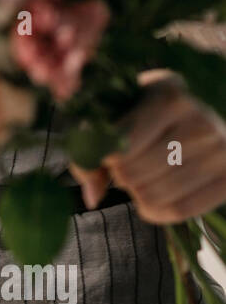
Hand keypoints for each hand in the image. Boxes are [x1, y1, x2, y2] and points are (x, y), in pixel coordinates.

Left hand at [71, 75, 225, 223]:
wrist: (207, 115)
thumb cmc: (147, 116)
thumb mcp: (117, 117)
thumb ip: (90, 152)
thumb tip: (94, 197)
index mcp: (168, 92)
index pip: (118, 145)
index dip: (105, 157)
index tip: (111, 149)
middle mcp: (200, 118)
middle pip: (131, 174)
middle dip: (121, 176)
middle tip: (133, 163)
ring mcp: (221, 148)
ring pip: (152, 196)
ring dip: (138, 194)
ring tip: (148, 175)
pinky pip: (177, 211)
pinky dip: (156, 211)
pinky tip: (157, 194)